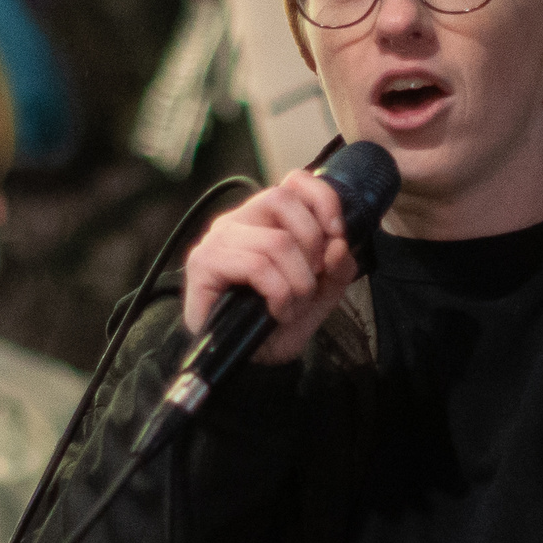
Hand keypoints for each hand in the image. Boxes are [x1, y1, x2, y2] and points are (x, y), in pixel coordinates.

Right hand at [179, 169, 360, 364]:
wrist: (241, 361)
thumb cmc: (274, 324)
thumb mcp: (319, 296)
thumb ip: (336, 269)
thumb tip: (339, 246)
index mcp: (265, 219)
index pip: (294, 181)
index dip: (323, 200)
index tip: (338, 235)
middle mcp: (238, 221)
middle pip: (282, 198)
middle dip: (312, 241)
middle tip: (313, 279)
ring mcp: (218, 240)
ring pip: (275, 240)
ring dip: (298, 281)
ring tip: (292, 307)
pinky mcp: (204, 264)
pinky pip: (257, 266)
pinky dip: (278, 293)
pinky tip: (277, 312)